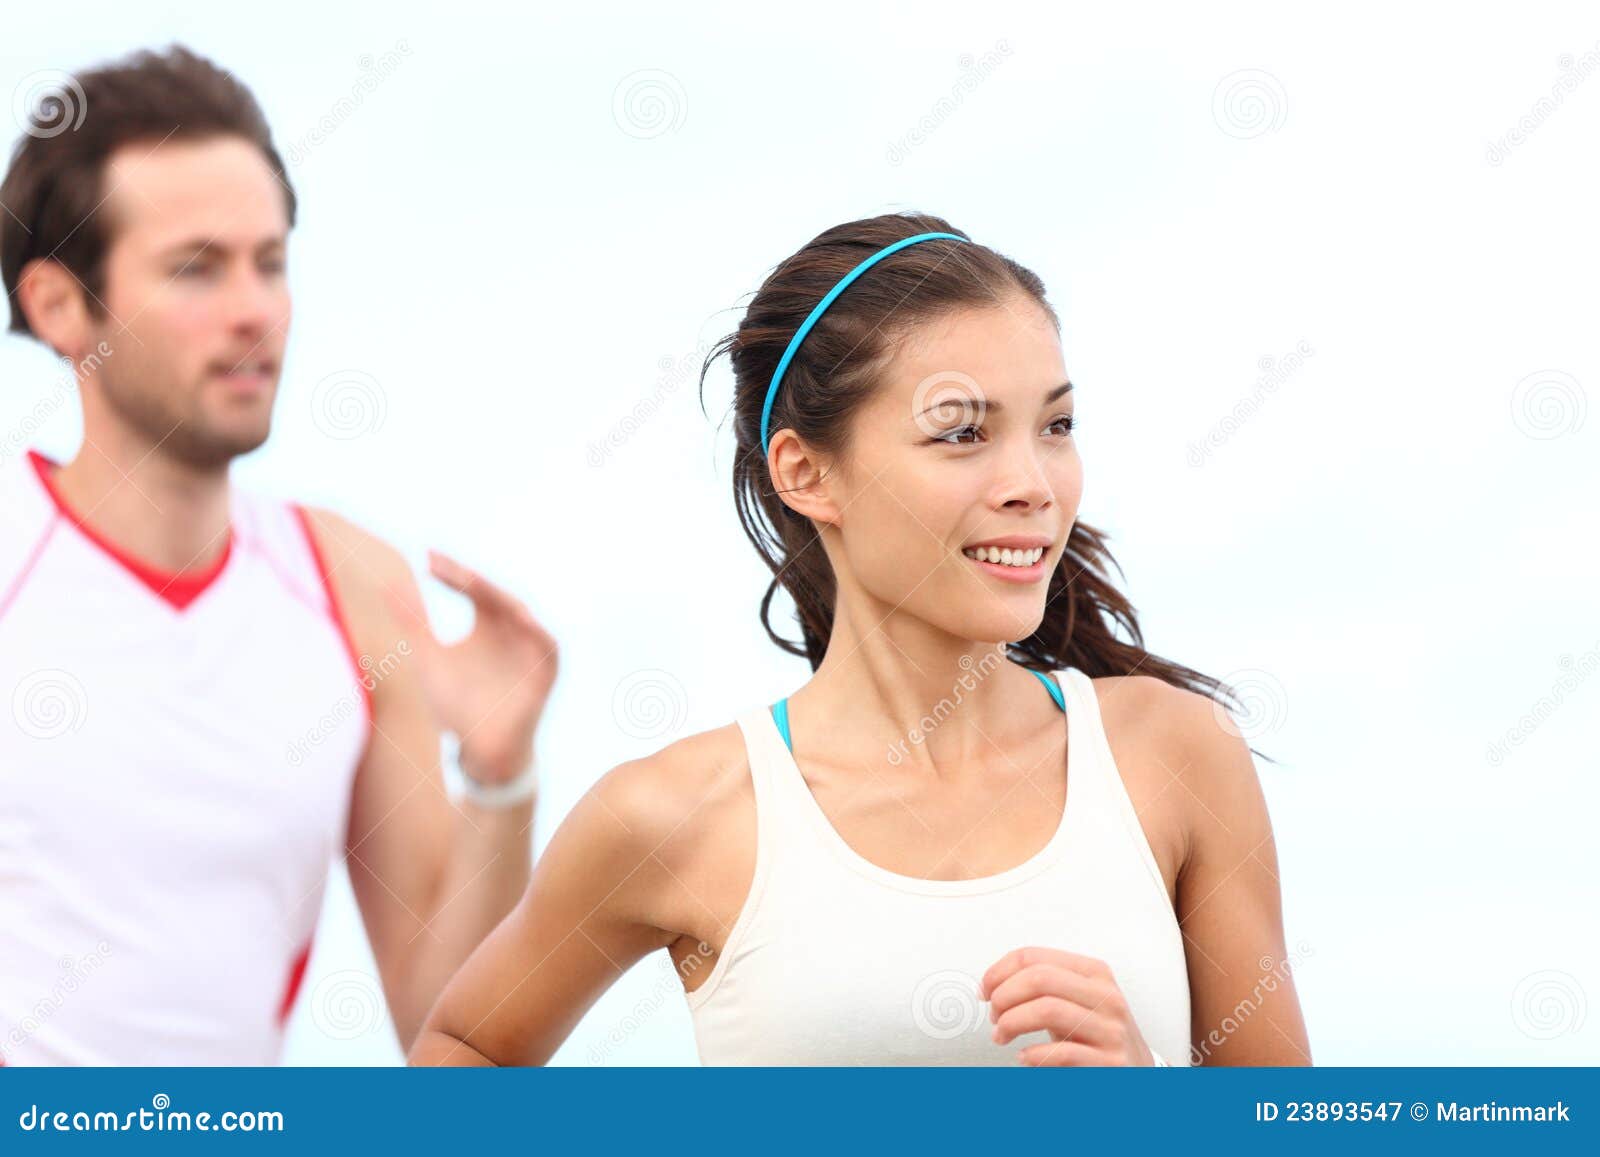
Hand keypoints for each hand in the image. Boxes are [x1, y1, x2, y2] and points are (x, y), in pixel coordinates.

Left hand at [388, 550, 558, 785]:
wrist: (482, 749)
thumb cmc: (456, 706)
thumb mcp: (429, 660)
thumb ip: (413, 624)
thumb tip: (386, 586)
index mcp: (487, 621)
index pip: (471, 587)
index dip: (451, 572)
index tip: (427, 558)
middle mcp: (511, 628)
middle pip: (493, 594)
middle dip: (470, 580)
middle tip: (444, 568)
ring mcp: (530, 647)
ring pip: (521, 613)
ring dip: (501, 598)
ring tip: (474, 583)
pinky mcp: (546, 670)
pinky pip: (548, 645)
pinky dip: (537, 631)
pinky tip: (521, 618)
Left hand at [981, 946, 1155, 1065]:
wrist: (1138, 1074)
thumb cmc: (1096, 1035)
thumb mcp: (1074, 1000)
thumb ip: (1042, 985)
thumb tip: (990, 983)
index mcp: (1094, 972)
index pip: (1034, 957)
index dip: (999, 972)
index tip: (984, 990)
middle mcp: (1106, 996)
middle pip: (1039, 978)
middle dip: (1004, 996)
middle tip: (994, 1015)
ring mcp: (1111, 1030)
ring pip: (1047, 1010)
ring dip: (1012, 1023)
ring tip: (1002, 1035)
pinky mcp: (1110, 1063)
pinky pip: (1062, 1052)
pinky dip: (1034, 1054)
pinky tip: (1025, 1058)